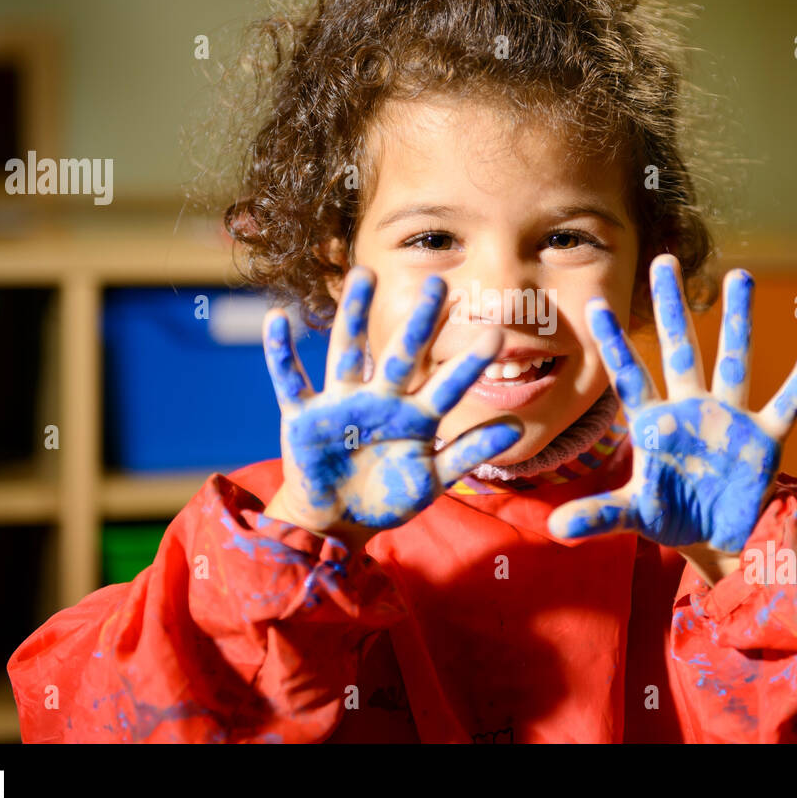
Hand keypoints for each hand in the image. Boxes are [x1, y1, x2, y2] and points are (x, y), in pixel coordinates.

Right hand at [261, 267, 522, 550]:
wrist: (338, 522)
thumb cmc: (388, 497)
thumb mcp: (431, 478)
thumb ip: (469, 452)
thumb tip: (519, 427)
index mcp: (414, 415)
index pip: (447, 384)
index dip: (469, 363)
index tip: (496, 333)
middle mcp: (380, 399)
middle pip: (402, 354)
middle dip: (419, 321)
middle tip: (439, 283)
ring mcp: (341, 404)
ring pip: (347, 352)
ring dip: (353, 316)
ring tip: (363, 275)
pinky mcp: (303, 417)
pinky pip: (290, 381)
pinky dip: (280, 353)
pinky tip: (278, 319)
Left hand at [548, 254, 796, 565]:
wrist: (718, 539)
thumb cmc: (672, 517)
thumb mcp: (633, 515)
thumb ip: (598, 515)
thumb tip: (556, 528)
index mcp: (655, 424)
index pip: (629, 376)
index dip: (614, 343)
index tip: (596, 303)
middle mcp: (691, 410)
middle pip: (681, 349)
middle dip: (674, 307)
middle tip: (665, 259)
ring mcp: (730, 419)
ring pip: (734, 360)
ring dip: (738, 320)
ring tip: (739, 274)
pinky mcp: (765, 439)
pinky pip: (788, 403)